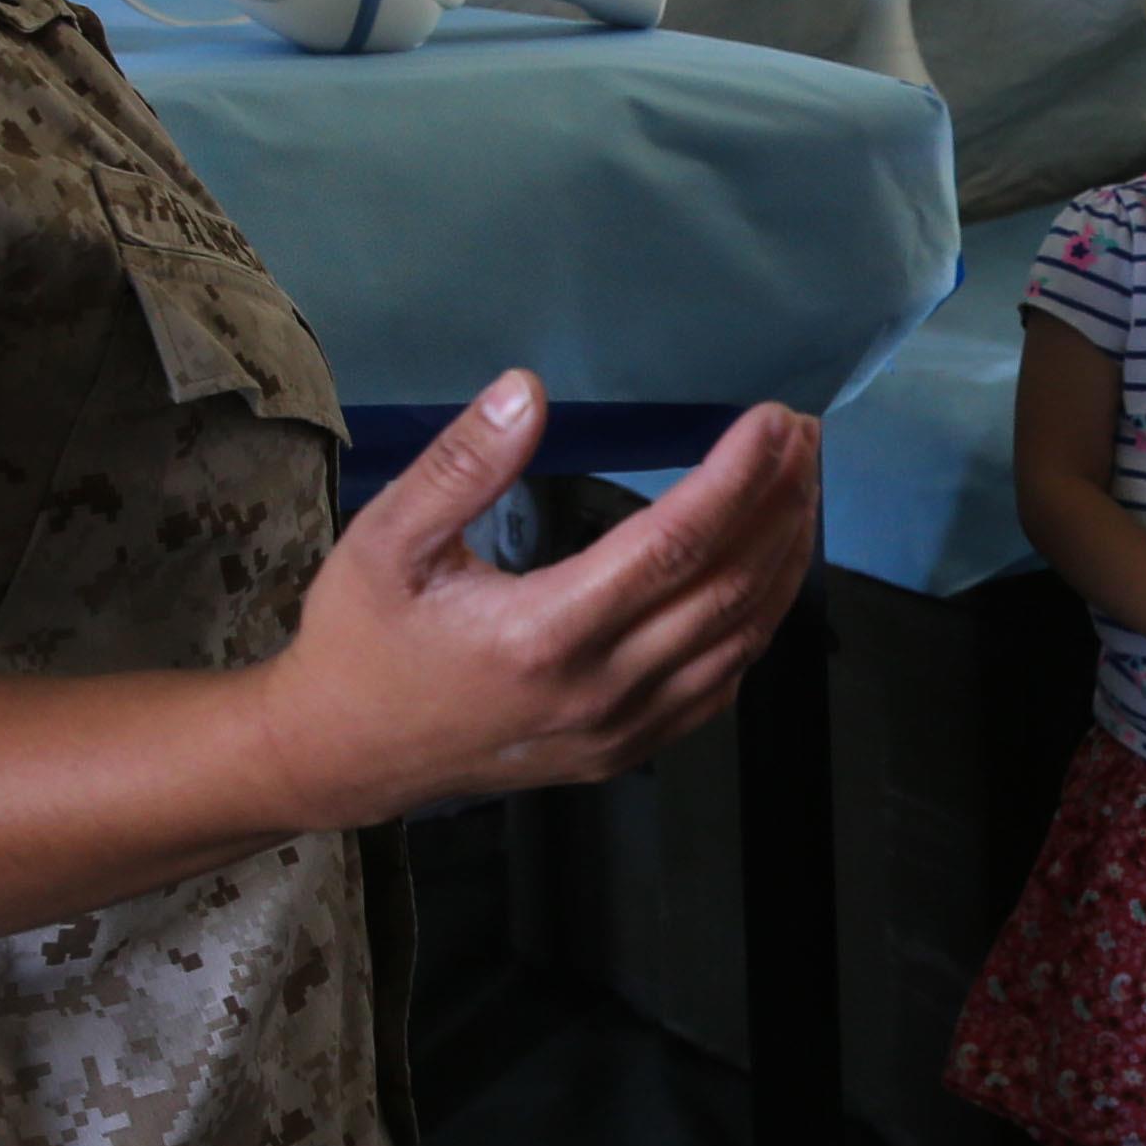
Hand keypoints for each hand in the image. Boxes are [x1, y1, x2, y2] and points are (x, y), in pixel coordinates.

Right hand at [273, 373, 819, 815]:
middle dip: (779, 504)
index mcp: (542, 634)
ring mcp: (620, 730)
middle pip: (726, 589)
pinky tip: (765, 573)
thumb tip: (528, 389)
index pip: (674, 544)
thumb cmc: (362, 639)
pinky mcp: (625, 751)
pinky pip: (719, 687)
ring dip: (782, 559)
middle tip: (803, 437)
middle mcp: (598, 689)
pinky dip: (756, 623)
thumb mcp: (386, 539)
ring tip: (802, 488)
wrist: (342, 755)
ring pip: (738, 640)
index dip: (736, 476)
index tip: (772, 420)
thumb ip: (462, 464)